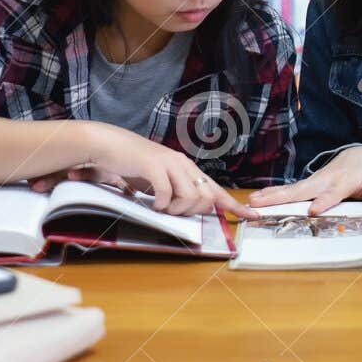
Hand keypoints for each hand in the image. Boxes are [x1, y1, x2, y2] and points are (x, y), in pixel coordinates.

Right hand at [28, 123, 256, 219]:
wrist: (109, 145)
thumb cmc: (133, 165)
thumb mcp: (159, 180)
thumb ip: (175, 192)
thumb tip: (189, 209)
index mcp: (187, 169)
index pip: (216, 190)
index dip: (235, 205)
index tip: (253, 217)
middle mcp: (183, 164)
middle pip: (206, 198)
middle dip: (192, 211)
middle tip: (171, 210)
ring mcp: (170, 163)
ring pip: (191, 197)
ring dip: (176, 209)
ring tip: (160, 206)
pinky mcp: (155, 165)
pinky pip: (168, 194)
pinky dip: (161, 204)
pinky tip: (152, 203)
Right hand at [246, 145, 361, 215]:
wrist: (357, 155)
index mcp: (341, 182)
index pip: (332, 194)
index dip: (323, 202)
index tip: (312, 211)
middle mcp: (323, 181)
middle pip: (301, 191)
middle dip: (281, 198)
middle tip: (260, 203)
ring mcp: (313, 182)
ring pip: (290, 190)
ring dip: (270, 196)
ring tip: (252, 201)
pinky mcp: (307, 186)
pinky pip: (289, 191)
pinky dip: (272, 194)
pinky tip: (256, 198)